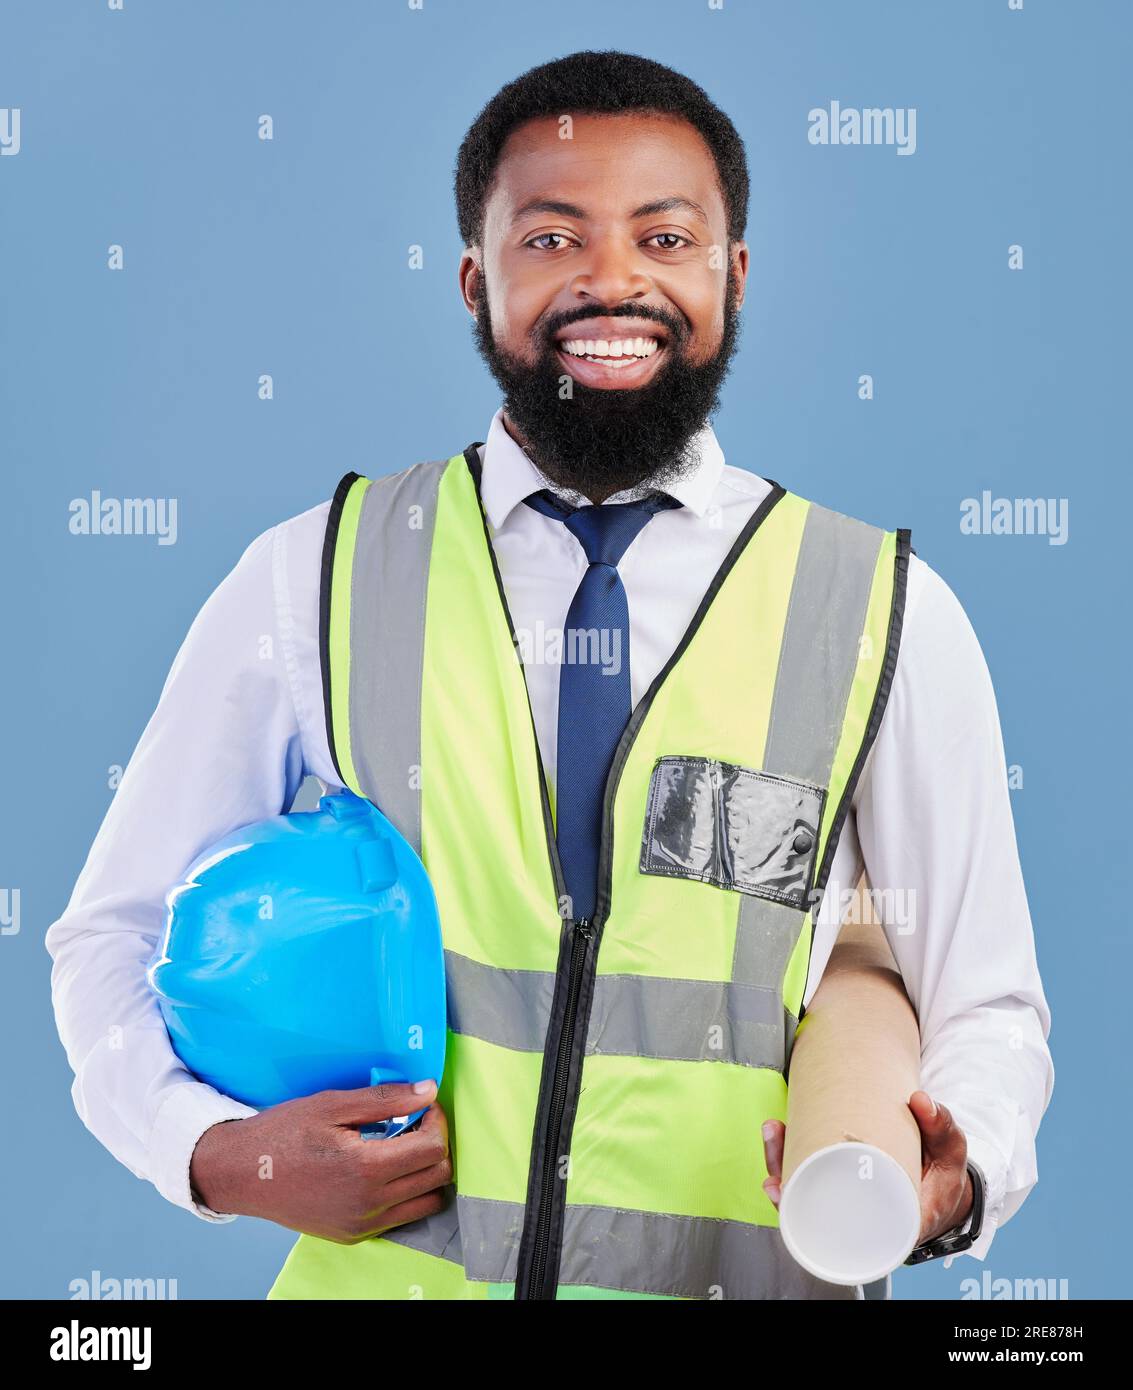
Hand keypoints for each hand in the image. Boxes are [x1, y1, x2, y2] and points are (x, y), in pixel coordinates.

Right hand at [189, 1080, 450, 1243]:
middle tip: (415, 1121)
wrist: (242, 1173)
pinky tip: (386, 1169)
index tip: (423, 1104)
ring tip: (404, 1146)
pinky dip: (408, 1192)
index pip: (433, 1148)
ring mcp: (362, 1224)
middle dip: (436, 1142)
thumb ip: (385, 1099)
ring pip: (427, 1201)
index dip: (437, 1120)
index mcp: (365, 1168)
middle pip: (437, 1175)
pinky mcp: (354, 1235)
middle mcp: (368, 1204)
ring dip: (427, 1171)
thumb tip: (429, 1090)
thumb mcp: (332, 1105)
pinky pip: (402, 1216)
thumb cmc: (284, 1133)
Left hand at [760, 1088, 973, 1243]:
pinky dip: (791, 1160)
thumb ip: (941, 1126)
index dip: (801, 1212)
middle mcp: (863, 1223)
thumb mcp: (950, 1154)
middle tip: (776, 1139)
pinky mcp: (843, 1187)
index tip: (781, 1186)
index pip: (836, 1231)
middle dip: (785, 1178)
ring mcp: (849, 1206)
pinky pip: (811, 1180)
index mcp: (889, 1228)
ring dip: (782, 1162)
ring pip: (807, 1193)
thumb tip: (920, 1100)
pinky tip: (779, 1137)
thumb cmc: (944, 1177)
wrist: (944, 1188)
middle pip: (811, 1209)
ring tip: (774, 1130)